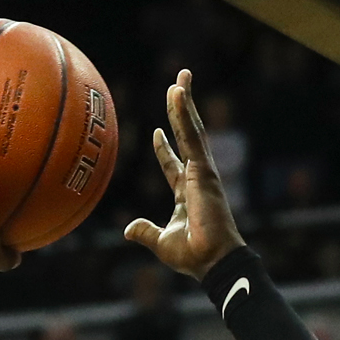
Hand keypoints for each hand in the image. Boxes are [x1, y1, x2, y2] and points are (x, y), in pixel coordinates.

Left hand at [123, 69, 245, 279]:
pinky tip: (179, 94)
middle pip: (186, 137)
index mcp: (186, 193)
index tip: (156, 132)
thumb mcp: (161, 242)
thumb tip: (128, 229)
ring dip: (184, 103)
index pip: (173, 164)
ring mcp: (202, 171)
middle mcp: (197, 177)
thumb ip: (145, 232)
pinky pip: (192, 136)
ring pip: (192, 129)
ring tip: (180, 78)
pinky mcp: (204, 170)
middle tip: (178, 84)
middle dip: (180, 111)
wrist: (212, 261)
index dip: (164, 148)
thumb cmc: (193, 256)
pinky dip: (184, 114)